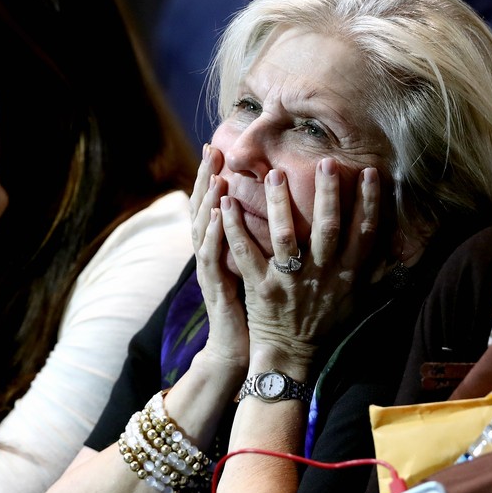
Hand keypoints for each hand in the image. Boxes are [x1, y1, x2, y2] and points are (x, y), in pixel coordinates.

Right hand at [191, 144, 249, 371]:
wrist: (242, 347)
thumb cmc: (259, 306)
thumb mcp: (261, 265)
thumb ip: (266, 237)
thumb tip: (288, 209)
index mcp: (224, 245)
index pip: (217, 203)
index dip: (216, 174)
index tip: (220, 145)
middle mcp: (212, 252)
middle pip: (204, 208)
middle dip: (206, 177)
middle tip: (211, 149)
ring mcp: (210, 269)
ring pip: (204, 229)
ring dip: (208, 201)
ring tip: (214, 176)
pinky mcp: (216, 287)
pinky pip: (212, 257)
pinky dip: (214, 234)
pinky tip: (218, 215)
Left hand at [221, 159, 380, 361]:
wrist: (291, 354)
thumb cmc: (324, 322)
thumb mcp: (355, 298)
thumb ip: (374, 271)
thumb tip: (403, 248)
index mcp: (345, 275)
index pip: (363, 233)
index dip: (369, 203)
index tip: (371, 173)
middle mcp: (320, 275)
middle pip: (327, 229)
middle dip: (327, 194)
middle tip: (325, 163)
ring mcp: (289, 280)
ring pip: (285, 237)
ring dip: (278, 204)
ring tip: (273, 175)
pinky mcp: (260, 286)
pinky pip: (246, 253)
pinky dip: (235, 228)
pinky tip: (227, 204)